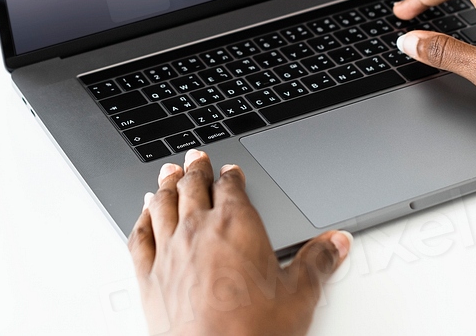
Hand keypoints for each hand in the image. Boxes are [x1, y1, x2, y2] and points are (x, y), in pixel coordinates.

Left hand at [129, 149, 350, 335]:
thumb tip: (336, 243)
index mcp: (236, 225)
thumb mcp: (299, 297)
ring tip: (168, 174)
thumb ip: (317, 263)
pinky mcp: (148, 277)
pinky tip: (142, 215)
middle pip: (193, 187)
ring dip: (166, 186)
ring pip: (163, 205)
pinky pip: (140, 238)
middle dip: (196, 170)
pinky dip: (141, 220)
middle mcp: (198, 230)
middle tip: (196, 158)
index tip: (232, 171)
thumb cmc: (253, 333)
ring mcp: (169, 252)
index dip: (231, 176)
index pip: (231, 187)